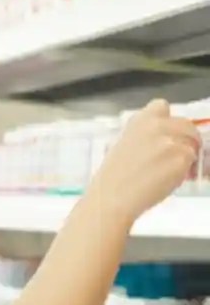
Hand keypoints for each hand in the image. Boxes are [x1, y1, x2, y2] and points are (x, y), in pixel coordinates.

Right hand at [90, 98, 199, 223]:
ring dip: (185, 157)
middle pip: (186, 125)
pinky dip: (184, 171)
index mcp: (140, 121)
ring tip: (167, 172)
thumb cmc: (113, 178)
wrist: (112, 198)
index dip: (166, 120)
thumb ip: (145, 136)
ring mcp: (171, 140)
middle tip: (175, 157)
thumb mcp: (123, 145)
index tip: (165, 133)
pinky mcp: (182, 157)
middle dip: (184, 139)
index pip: (161, 106)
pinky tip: (166, 180)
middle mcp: (158, 125)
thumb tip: (165, 139)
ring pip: (192, 144)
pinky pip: (192, 161)